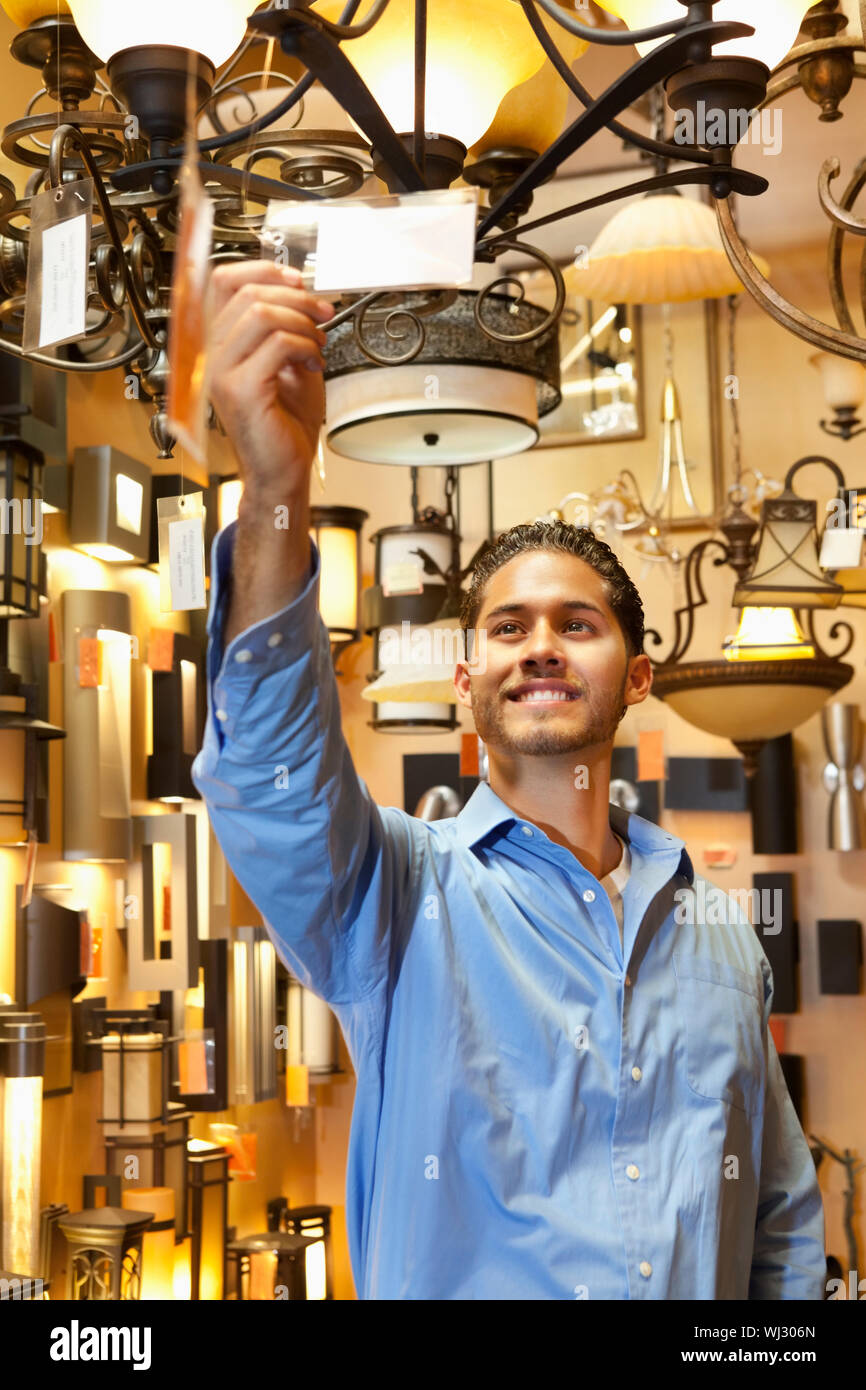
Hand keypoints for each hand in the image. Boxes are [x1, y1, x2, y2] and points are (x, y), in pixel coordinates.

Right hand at [209, 261, 334, 497]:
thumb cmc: (283, 426)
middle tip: (322, 313)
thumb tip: (298, 290)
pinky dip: (305, 346)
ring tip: (318, 344)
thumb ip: (284, 326)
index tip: (298, 280)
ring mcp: (221, 373)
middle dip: (296, 296)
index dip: (263, 270)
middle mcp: (211, 356)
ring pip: (263, 313)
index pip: (223, 282)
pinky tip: (313, 363)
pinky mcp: (241, 389)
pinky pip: (278, 344)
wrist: (282, 472)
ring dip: (303, 322)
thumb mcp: (286, 362)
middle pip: (247, 292)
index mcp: (217, 344)